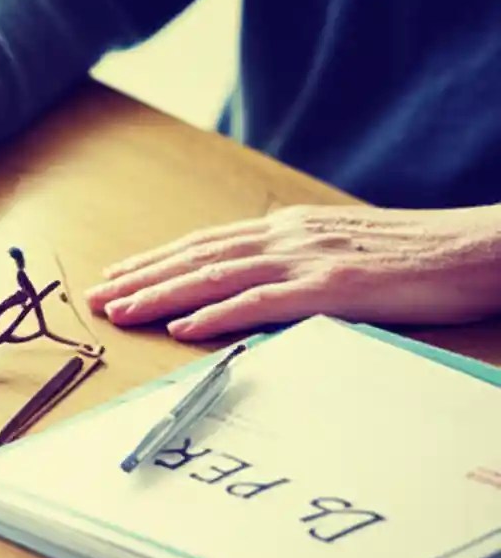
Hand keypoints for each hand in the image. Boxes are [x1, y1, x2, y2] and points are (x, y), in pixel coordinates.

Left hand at [85, 204, 500, 340]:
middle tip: (96, 298)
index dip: (155, 260)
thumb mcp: (343, 249)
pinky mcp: (330, 288)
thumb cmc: (415, 257)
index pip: (206, 243)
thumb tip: (252, 281)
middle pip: (196, 257)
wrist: (479, 249)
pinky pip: (260, 302)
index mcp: (290, 228)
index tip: (117, 275)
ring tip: (119, 311)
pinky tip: (181, 328)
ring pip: (214, 276)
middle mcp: (288, 237)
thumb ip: (296, 261)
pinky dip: (215, 314)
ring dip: (160, 296)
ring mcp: (307, 260)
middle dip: (140, 278)